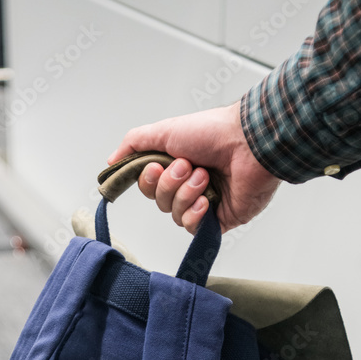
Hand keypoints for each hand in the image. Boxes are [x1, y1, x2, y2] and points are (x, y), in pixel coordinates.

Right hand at [107, 102, 280, 234]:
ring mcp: (205, 203)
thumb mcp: (163, 130)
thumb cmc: (213, 132)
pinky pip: (193, 228)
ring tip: (204, 177)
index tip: (156, 167)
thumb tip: (112, 162)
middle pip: (161, 202)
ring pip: (176, 215)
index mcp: (177, 164)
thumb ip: (134, 143)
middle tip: (187, 166)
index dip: (148, 181)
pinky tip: (207, 200)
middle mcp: (189, 184)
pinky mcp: (220, 219)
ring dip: (186, 194)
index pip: (148, 186)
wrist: (249, 144)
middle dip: (170, 185)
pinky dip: (196, 214)